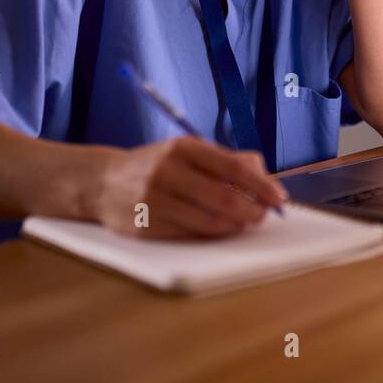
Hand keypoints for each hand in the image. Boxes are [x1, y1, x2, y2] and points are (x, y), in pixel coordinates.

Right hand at [94, 137, 287, 239]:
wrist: (103, 182)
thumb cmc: (157, 165)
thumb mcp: (188, 150)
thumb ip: (227, 159)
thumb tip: (265, 178)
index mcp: (183, 147)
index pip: (234, 168)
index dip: (262, 186)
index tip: (279, 198)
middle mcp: (167, 172)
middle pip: (225, 198)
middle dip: (253, 211)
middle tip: (263, 215)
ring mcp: (154, 201)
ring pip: (211, 221)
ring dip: (235, 225)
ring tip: (244, 222)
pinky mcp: (145, 226)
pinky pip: (191, 234)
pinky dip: (213, 233)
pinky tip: (219, 228)